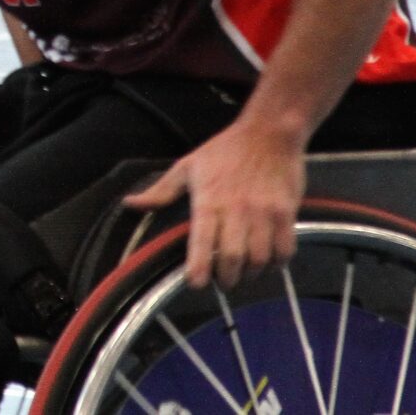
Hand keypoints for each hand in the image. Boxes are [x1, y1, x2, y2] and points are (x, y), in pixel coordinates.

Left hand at [123, 118, 305, 289]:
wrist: (269, 132)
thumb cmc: (225, 150)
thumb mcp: (187, 166)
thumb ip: (161, 191)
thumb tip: (130, 203)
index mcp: (209, 200)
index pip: (201, 240)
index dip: (198, 267)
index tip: (196, 284)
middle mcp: (236, 210)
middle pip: (232, 257)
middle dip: (226, 279)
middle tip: (222, 282)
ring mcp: (263, 213)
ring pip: (259, 258)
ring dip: (250, 273)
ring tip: (244, 273)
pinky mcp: (285, 213)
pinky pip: (284, 249)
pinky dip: (277, 263)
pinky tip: (268, 261)